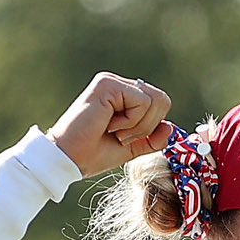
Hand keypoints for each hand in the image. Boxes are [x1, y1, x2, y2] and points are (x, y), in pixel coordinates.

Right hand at [50, 73, 174, 178]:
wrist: (69, 158)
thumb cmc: (94, 154)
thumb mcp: (132, 148)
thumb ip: (152, 139)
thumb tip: (170, 126)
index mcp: (124, 96)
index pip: (160, 104)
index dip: (152, 127)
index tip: (125, 138)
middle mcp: (119, 84)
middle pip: (162, 100)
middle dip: (147, 127)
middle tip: (121, 135)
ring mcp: (112, 82)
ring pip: (154, 100)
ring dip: (138, 126)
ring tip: (114, 131)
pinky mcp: (107, 83)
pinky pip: (141, 102)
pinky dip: (130, 121)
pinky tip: (109, 125)